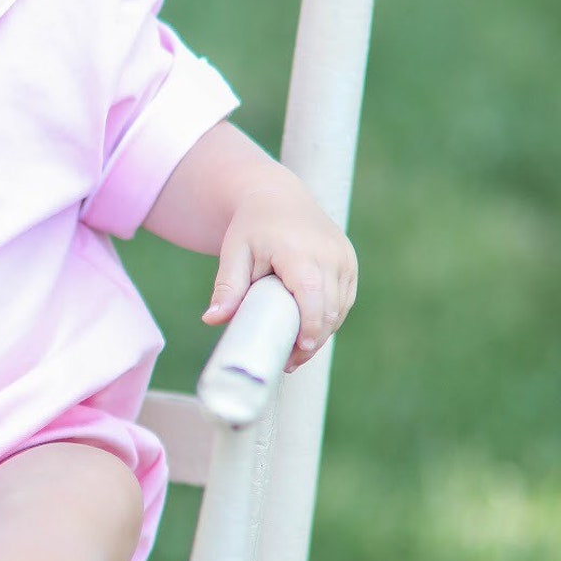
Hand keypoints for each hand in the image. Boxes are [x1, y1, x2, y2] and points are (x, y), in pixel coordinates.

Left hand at [202, 173, 356, 370]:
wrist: (278, 197)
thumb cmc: (252, 227)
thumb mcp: (234, 253)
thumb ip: (227, 286)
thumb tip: (211, 320)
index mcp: (299, 250)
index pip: (312, 294)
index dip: (310, 326)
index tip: (299, 350)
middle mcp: (328, 253)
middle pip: (329, 308)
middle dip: (312, 340)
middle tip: (288, 363)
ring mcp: (343, 257)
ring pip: (340, 308)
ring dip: (322, 333)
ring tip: (296, 353)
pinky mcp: (349, 262)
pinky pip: (344, 299)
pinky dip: (331, 318)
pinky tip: (313, 334)